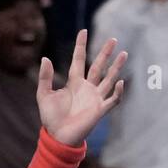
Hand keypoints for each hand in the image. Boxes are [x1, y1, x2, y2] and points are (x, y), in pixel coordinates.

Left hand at [37, 30, 125, 146]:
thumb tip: (45, 58)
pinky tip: (121, 82)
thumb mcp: (43, 94)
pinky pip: (113, 99)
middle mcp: (87, 87)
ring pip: (109, 79)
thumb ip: (45, 77)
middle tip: (113, 39)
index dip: (81, 46)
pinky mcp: (100, 109)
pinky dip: (118, 91)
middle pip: (98, 66)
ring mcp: (95, 98)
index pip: (79, 60)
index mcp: (73, 82)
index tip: (84, 31)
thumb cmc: (51, 117)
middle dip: (105, 53)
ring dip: (116, 67)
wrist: (57, 137)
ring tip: (124, 53)